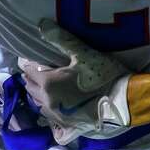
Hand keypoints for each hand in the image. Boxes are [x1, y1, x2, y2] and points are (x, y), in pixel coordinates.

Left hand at [18, 19, 131, 144]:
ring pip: (37, 100)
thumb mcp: (84, 53)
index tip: (36, 54)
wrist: (122, 102)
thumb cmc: (103, 75)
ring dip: (39, 91)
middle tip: (43, 66)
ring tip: (48, 82)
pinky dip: (48, 105)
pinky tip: (57, 100)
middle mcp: (47, 100)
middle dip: (32, 75)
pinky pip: (48, 114)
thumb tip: (42, 25)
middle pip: (29, 85)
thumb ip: (62, 39)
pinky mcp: (66, 124)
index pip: (27, 68)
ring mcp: (55, 115)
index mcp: (48, 83)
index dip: (29, 60)